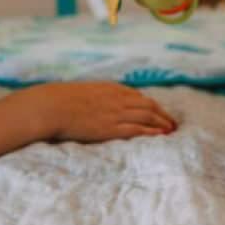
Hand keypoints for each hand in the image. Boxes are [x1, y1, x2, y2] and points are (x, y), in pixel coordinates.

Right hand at [33, 80, 177, 142]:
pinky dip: (151, 132)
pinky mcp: (111, 128)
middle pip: (148, 105)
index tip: (159, 111)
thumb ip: (94, 96)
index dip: (151, 104)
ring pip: (147, 117)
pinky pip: (137, 130)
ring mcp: (114, 113)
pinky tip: (160, 136)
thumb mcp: (81, 92)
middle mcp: (116, 99)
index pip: (137, 96)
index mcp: (109, 88)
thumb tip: (95, 104)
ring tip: (171, 130)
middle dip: (163, 114)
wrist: (51, 106)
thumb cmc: (60, 100)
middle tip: (173, 123)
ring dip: (162, 123)